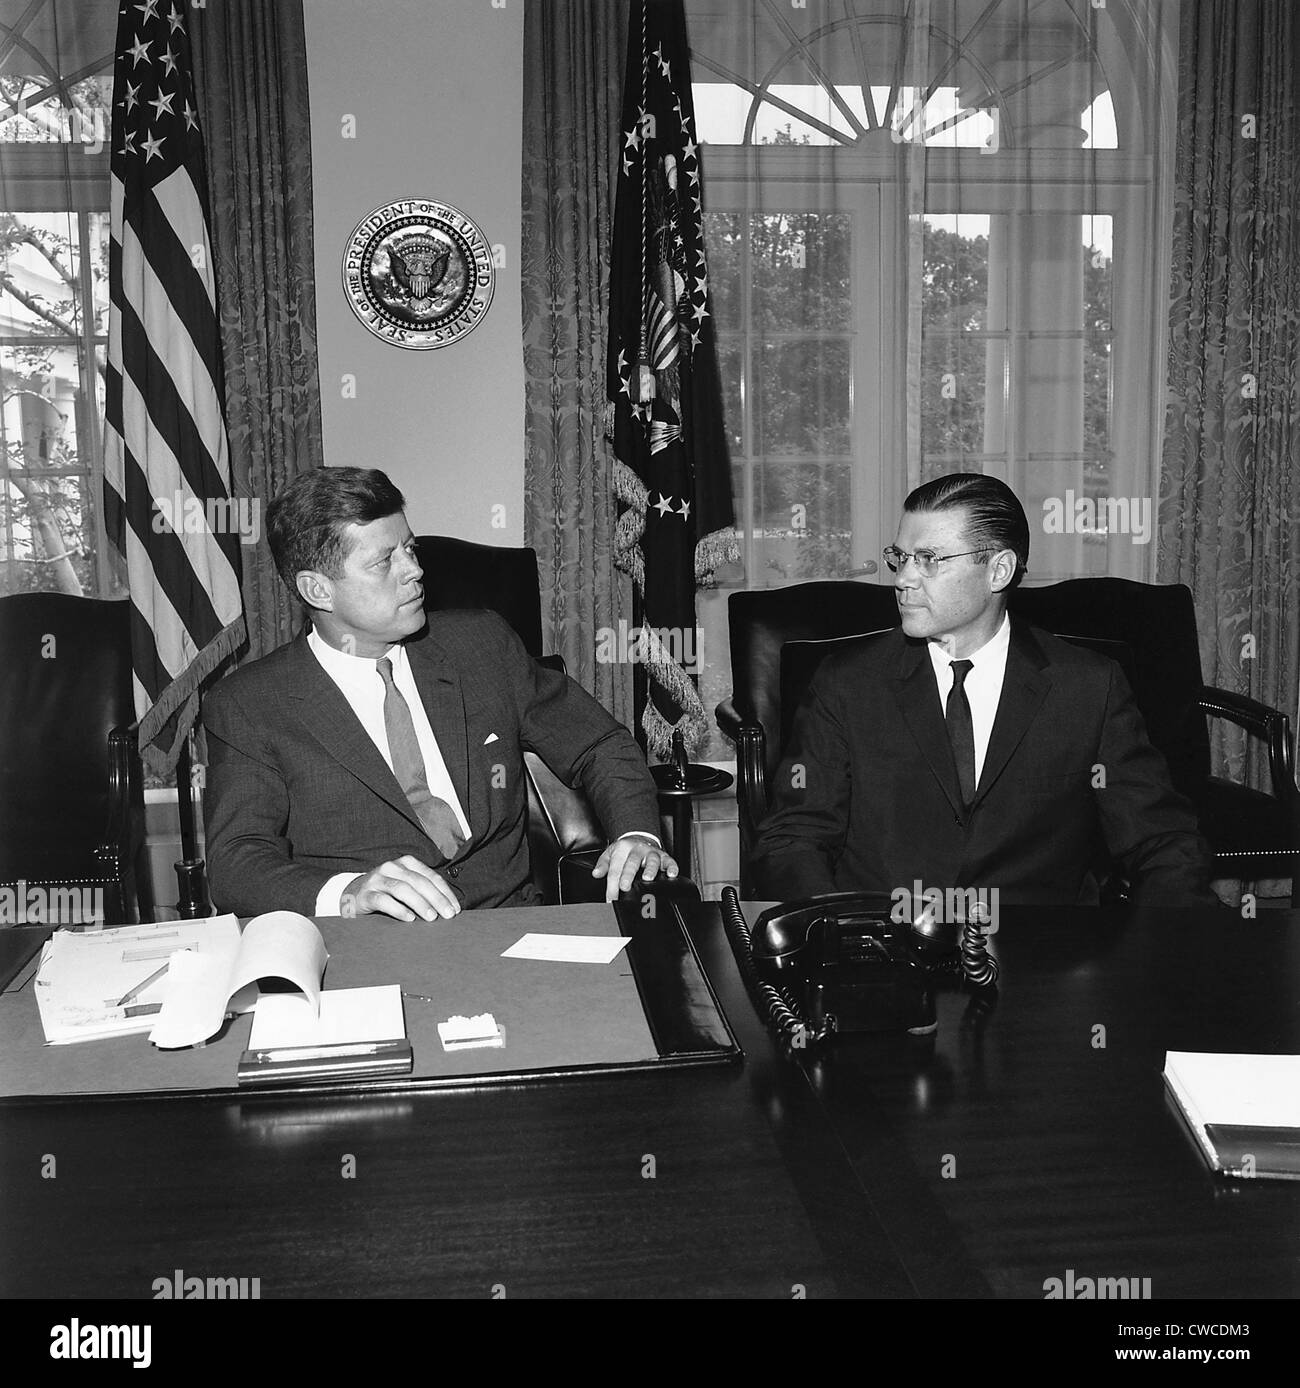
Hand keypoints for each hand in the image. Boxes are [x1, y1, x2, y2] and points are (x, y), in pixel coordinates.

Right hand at [340, 855, 460, 921]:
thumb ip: (422, 892)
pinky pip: (383, 900)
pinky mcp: (365, 894)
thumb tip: (448, 908)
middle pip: (419, 882)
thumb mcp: (405, 887)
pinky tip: (409, 918)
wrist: (352, 896)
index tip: (456, 909)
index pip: (431, 876)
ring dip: (420, 903)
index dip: (445, 892)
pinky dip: (398, 909)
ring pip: (402, 889)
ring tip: (431, 917)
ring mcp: (377, 879)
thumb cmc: (386, 893)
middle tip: (448, 915)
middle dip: (436, 899)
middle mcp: (391, 867)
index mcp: (406, 863)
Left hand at [591, 834, 678, 902]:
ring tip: (648, 878)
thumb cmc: (625, 850)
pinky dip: (671, 867)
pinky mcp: (664, 856)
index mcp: (622, 850)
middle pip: (632, 863)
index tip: (610, 899)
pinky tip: (672, 874)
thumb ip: (603, 864)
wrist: (639, 837)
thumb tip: (596, 874)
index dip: (612, 886)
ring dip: (650, 869)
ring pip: (652, 860)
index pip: (615, 870)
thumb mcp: (610, 853)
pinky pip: (669, 861)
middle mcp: (637, 850)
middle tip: (624, 887)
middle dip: (628, 875)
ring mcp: (651, 853)